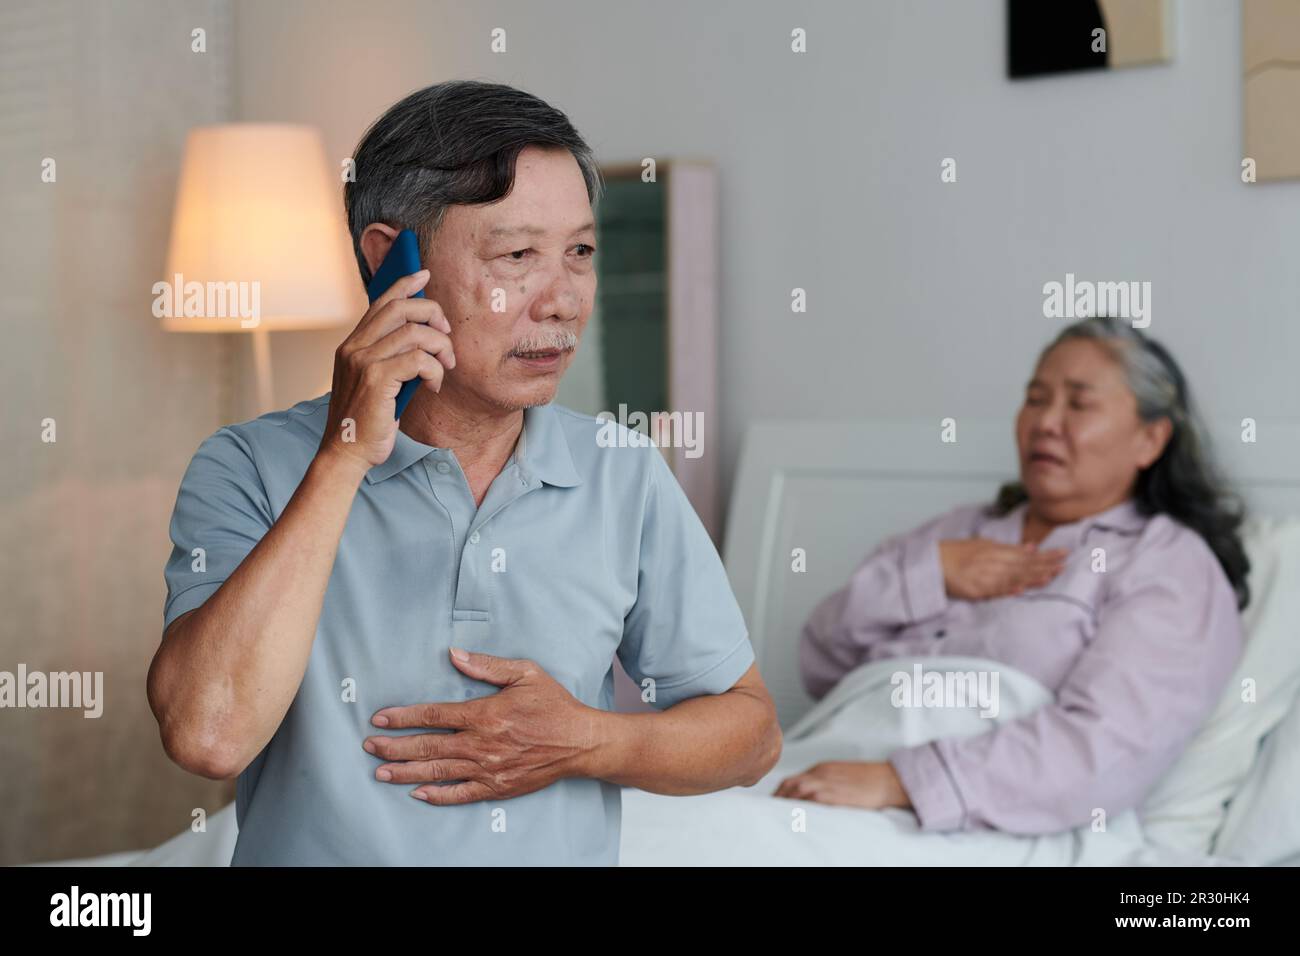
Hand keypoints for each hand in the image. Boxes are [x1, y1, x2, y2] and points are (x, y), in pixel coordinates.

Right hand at [316, 268, 455, 473]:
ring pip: (415, 332)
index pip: (381, 303)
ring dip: (440, 347)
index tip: (425, 274)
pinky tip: (433, 386)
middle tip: (447, 335)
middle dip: (432, 314)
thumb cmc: (366, 421)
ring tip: (446, 367)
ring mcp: (363, 361)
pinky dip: (435, 370)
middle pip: (401, 308)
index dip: (405, 284)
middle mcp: (354, 347)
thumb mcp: (374, 382)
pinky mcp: (376, 379)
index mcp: (352, 345)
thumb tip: (422, 338)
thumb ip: (389, 358)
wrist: (346, 452)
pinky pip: (419, 359)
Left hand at [362, 649, 598, 804]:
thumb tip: (455, 656)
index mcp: (485, 714)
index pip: (434, 716)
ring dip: (406, 772)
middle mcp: (481, 744)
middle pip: (427, 747)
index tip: (381, 718)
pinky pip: (461, 794)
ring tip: (380, 772)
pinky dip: (437, 795)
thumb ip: (487, 666)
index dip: (403, 717)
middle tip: (370, 747)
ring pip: (437, 772)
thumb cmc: (554, 705)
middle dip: (394, 747)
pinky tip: (418, 793)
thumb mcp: (525, 674)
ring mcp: (488, 769)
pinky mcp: (498, 787)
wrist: (580, 742)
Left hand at [773, 760, 911, 809]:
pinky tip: (797, 816)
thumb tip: (811, 796)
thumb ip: (825, 782)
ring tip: (780, 816)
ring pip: (798, 789)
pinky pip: (814, 799)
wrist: (890, 779)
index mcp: (822, 769)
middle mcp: (822, 774)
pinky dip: (802, 806)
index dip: (781, 793)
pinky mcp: (837, 794)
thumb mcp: (842, 775)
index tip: (775, 804)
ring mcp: (829, 783)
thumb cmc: (869, 780)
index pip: (793, 779)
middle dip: (779, 798)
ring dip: (787, 802)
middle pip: (791, 783)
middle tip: (772, 812)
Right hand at [938, 538, 1066, 600]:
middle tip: (1064, 564)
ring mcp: (984, 576)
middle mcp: (992, 562)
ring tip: (1050, 576)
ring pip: (1011, 576)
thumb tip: (1032, 548)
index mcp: (996, 550)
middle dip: (1044, 564)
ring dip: (1031, 576)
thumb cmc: (959, 554)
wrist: (934, 563)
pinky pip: (993, 590)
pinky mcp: (974, 589)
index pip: (1027, 554)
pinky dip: (1006, 589)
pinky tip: (1020, 590)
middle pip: (1023, 565)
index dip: (1046, 555)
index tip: (1064, 554)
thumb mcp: (985, 545)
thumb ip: (1009, 549)